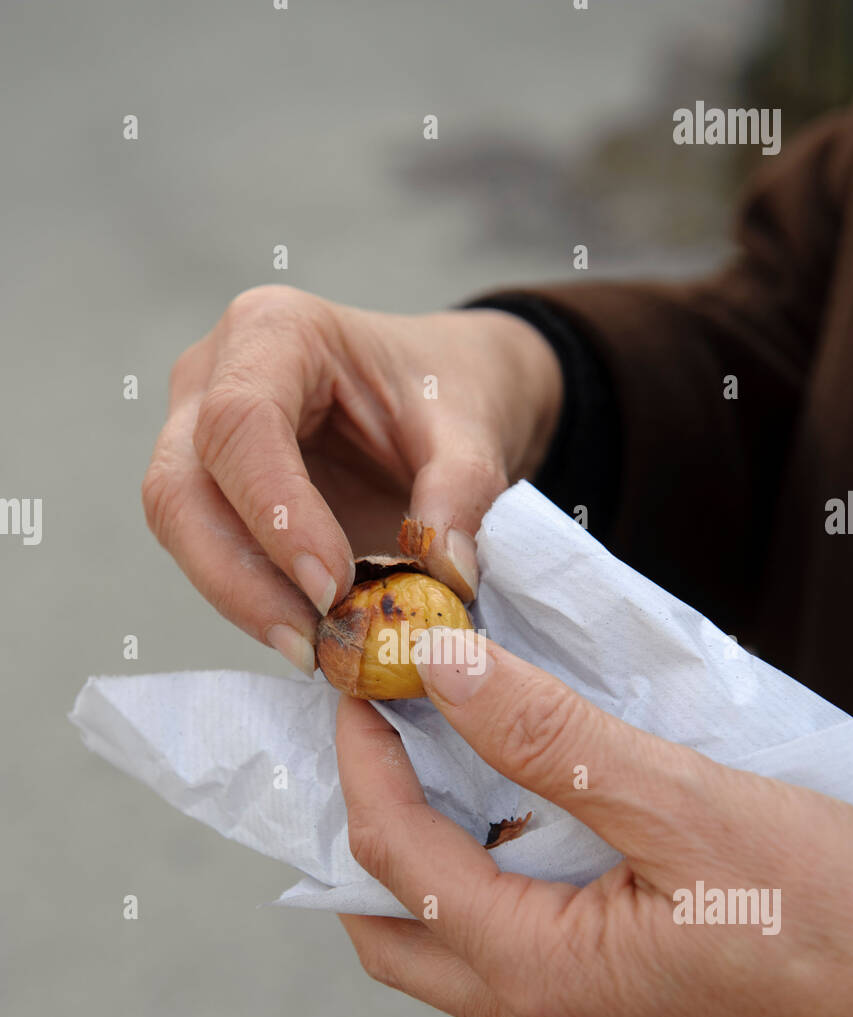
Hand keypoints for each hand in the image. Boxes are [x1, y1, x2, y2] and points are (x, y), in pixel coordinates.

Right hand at [142, 286, 561, 672]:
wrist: (442, 396)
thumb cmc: (447, 394)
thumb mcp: (474, 433)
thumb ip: (463, 493)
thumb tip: (447, 574)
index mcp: (275, 331)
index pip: (241, 423)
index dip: (276, 513)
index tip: (331, 586)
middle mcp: (213, 374)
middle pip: (181, 485)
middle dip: (238, 577)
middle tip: (308, 643)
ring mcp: (196, 430)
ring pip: (179, 525)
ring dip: (239, 597)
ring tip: (313, 649)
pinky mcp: (207, 484)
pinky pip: (205, 548)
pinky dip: (250, 597)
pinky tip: (306, 634)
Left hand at [335, 637, 852, 1016]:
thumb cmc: (834, 920)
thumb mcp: (687, 805)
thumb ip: (551, 739)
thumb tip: (444, 668)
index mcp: (542, 979)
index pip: (397, 862)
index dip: (363, 765)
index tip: (357, 687)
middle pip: (395, 934)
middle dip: (367, 832)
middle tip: (377, 736)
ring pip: (453, 950)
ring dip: (429, 860)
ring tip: (442, 762)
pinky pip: (514, 957)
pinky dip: (491, 886)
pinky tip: (526, 820)